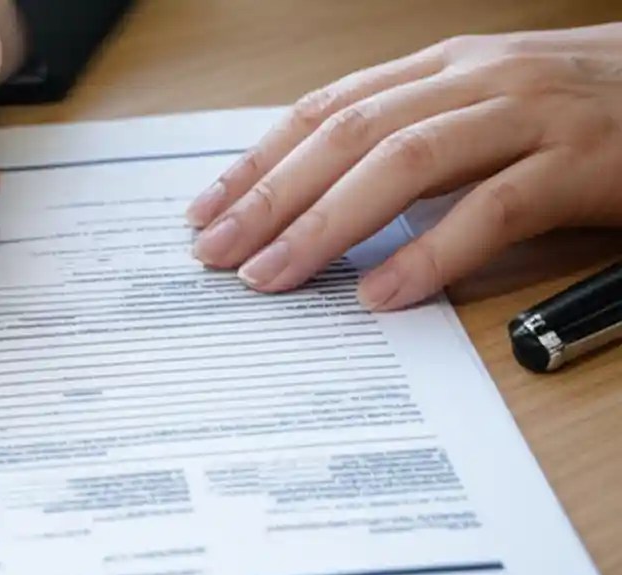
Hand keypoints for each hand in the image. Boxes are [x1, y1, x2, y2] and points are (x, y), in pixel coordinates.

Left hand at [187, 23, 621, 310]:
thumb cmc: (591, 108)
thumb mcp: (490, 107)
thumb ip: (417, 139)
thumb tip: (327, 198)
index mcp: (446, 66)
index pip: (327, 110)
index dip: (259, 160)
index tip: (205, 210)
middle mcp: (478, 79)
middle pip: (348, 136)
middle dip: (270, 197)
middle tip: (214, 252)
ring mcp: (530, 115)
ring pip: (404, 163)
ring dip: (326, 224)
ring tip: (272, 276)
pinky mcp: (583, 163)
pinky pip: (494, 209)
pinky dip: (431, 254)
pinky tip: (383, 295)